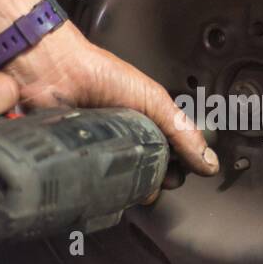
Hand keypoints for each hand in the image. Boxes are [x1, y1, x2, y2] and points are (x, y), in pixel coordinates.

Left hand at [0, 26, 219, 176]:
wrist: (52, 73)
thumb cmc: (99, 73)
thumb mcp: (154, 101)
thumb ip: (183, 131)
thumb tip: (209, 163)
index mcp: (145, 124)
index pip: (170, 159)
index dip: (176, 171)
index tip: (178, 177)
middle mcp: (123, 140)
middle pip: (147, 176)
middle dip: (154, 183)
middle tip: (156, 181)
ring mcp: (98, 152)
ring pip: (119, 185)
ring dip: (128, 190)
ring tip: (132, 185)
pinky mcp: (75, 163)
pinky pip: (90, 186)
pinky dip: (99, 190)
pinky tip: (104, 187)